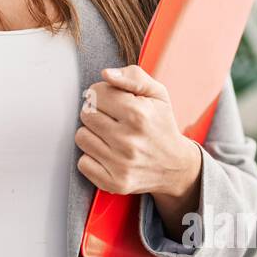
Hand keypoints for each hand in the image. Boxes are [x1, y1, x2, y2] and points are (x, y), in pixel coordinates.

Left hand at [75, 64, 201, 198]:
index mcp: (139, 115)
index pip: (96, 93)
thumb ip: (133, 76)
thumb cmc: (162, 125)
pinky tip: (108, 153)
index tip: (112, 100)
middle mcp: (129, 141)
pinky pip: (82, 162)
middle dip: (96, 112)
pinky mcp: (114, 182)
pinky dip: (92, 157)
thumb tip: (106, 74)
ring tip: (110, 136)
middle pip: (86, 114)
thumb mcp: (157, 94)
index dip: (102, 94)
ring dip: (92, 134)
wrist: (176, 166)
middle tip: (111, 119)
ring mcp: (121, 164)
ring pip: (81, 137)